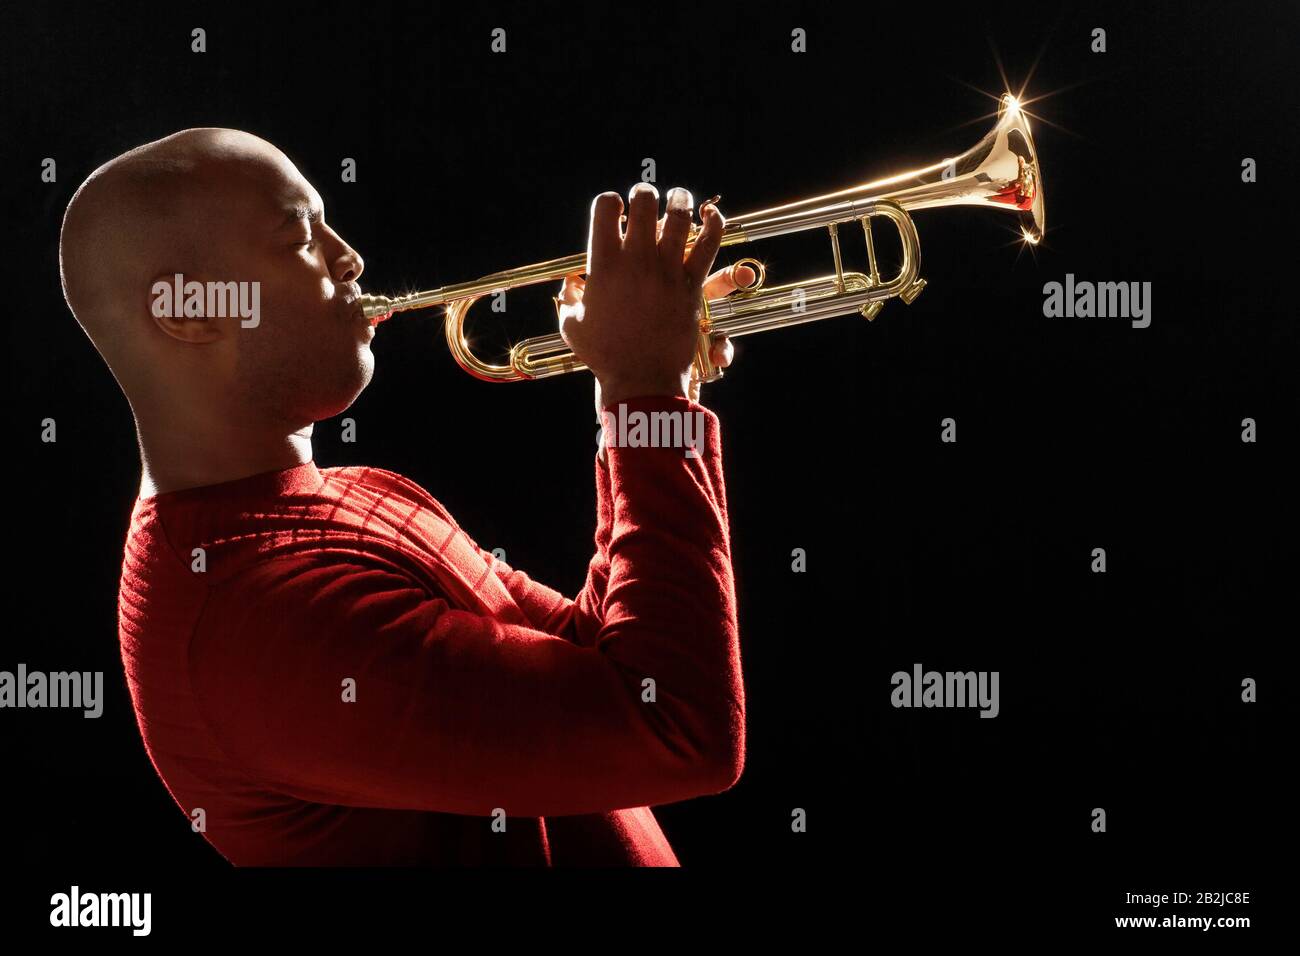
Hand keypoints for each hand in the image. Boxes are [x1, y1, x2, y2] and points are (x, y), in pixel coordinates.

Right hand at [557, 184, 735, 408]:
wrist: (642, 378)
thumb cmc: (605, 356)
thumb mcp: (572, 327)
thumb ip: (568, 301)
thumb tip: (568, 286)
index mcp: (603, 265)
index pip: (605, 208)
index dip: (609, 201)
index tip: (613, 211)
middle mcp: (636, 261)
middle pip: (644, 202)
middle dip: (643, 193)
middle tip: (645, 199)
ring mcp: (666, 271)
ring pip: (679, 216)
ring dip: (679, 199)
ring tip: (677, 197)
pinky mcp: (691, 285)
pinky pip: (708, 245)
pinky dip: (713, 224)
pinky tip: (711, 215)